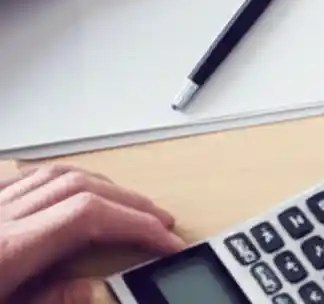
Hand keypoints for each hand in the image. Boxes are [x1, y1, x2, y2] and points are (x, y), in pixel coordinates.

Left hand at [0, 164, 185, 302]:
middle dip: (131, 204)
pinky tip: (74, 188)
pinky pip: (28, 175)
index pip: (88, 217)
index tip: (166, 241)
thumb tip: (91, 291)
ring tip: (127, 204)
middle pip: (81, 188)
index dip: (135, 224)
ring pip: (57, 175)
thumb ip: (46, 302)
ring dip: (103, 186)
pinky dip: (63, 178)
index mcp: (7, 250)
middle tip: (160, 224)